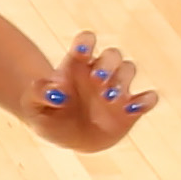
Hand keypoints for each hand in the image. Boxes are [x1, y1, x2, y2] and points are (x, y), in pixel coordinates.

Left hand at [20, 31, 155, 150]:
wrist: (65, 137)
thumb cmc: (47, 116)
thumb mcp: (33, 108)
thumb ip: (38, 94)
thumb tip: (56, 93)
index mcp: (75, 65)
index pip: (85, 42)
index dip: (86, 42)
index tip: (82, 51)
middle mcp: (99, 72)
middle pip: (112, 54)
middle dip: (107, 64)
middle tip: (96, 80)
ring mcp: (117, 88)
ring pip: (129, 70)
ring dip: (122, 80)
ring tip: (108, 98)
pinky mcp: (131, 108)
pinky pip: (147, 98)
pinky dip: (146, 100)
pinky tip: (134, 108)